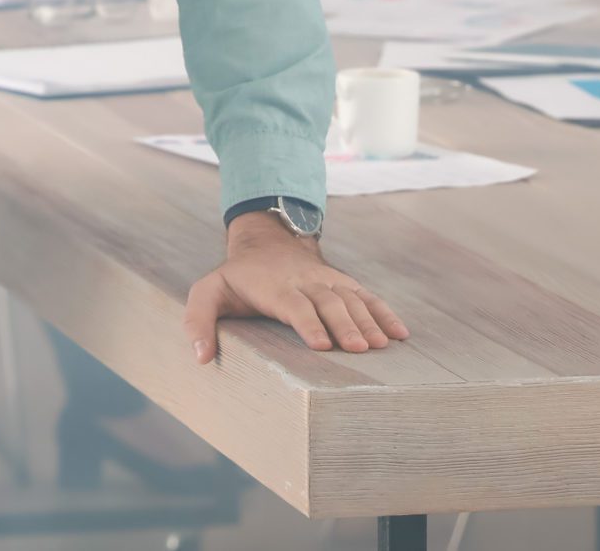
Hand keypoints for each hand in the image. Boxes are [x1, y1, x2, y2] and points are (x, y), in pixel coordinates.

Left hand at [183, 212, 408, 361]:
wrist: (265, 241)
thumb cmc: (235, 279)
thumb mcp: (207, 293)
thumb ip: (198, 321)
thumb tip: (201, 357)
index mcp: (274, 287)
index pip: (295, 305)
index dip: (309, 323)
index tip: (323, 345)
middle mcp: (304, 281)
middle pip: (328, 302)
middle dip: (345, 325)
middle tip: (361, 350)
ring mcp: (326, 280)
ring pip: (350, 298)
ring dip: (368, 321)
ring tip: (383, 345)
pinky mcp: (341, 282)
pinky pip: (366, 295)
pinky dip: (384, 312)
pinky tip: (401, 333)